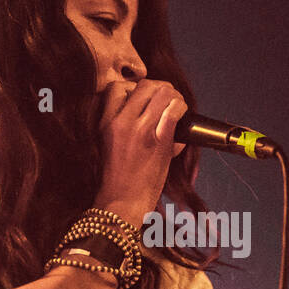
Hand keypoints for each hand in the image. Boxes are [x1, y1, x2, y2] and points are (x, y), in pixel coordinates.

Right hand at [93, 79, 187, 221]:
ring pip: (162, 92)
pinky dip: (181, 108)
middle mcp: (121, 122)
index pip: (117, 87)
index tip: (145, 100)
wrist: (122, 203)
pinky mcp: (158, 140)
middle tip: (168, 100)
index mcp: (106, 122)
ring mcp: (139, 130)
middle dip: (160, 88)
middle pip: (144, 85)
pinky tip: (182, 115)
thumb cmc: (120, 178)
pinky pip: (174, 110)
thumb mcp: (111, 145)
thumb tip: (153, 111)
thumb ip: (126, 125)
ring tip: (177, 106)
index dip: (135, 88)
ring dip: (174, 96)